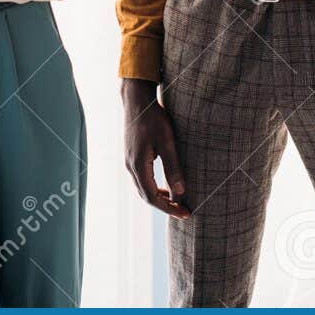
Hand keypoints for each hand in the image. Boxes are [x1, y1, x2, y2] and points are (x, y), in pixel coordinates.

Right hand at [122, 78, 188, 217]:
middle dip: (165, 206)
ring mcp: (129, 161)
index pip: (152, 197)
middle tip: (183, 211)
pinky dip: (153, 187)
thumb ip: (173, 167)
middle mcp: (130, 166)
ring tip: (176, 201)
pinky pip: (141, 179)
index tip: (185, 213)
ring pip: (142, 188)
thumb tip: (180, 192)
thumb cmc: (153, 118)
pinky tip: (165, 185)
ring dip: (158, 198)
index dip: (169, 208)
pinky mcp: (131, 156)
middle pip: (146, 196)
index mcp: (138, 165)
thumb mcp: (167, 142)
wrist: (137, 100)